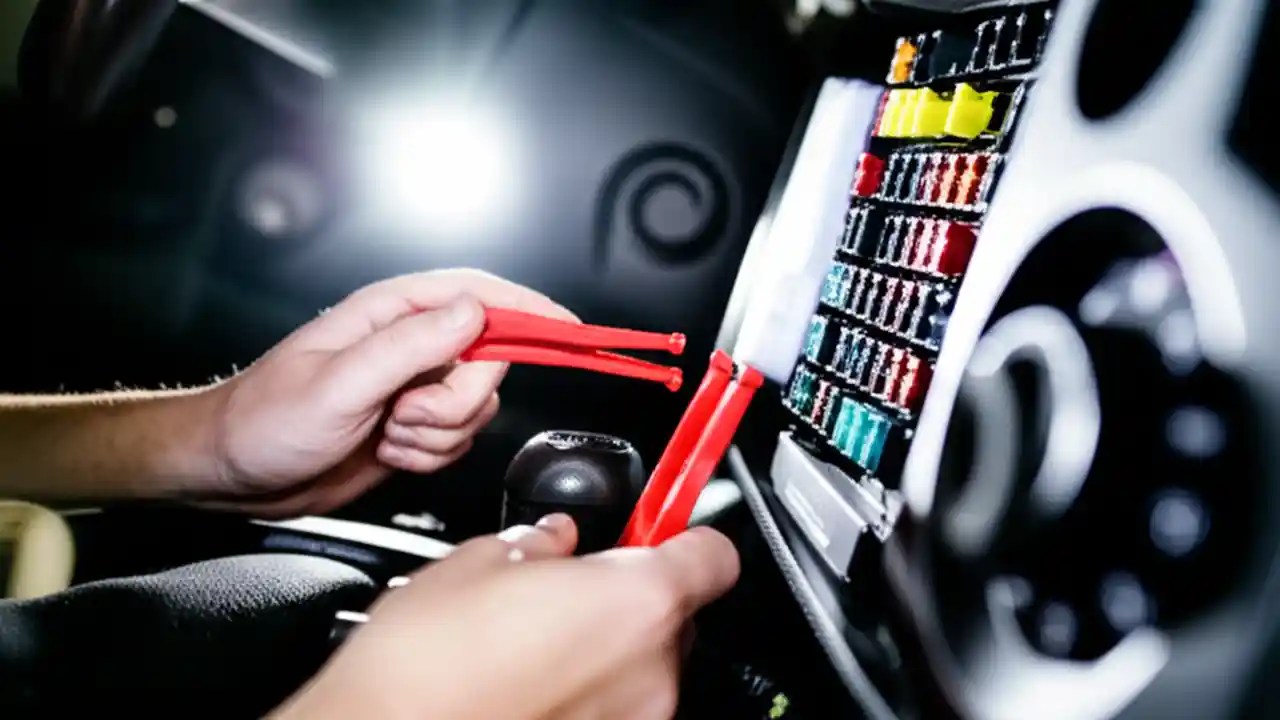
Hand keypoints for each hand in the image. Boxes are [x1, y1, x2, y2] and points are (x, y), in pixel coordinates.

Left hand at [198, 269, 574, 516]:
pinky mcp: (413, 427)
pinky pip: (456, 441)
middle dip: (456, 402)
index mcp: (391, 314)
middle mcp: (409, 345)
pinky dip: (428, 456)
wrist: (234, 474)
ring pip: (476, 408)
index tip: (568, 328)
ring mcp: (413, 387)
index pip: (477, 295)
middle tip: (403, 415)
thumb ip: (410, 347)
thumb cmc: (266, 421)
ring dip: (437, 435)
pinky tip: (385, 451)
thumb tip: (473, 314)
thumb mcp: (339, 383)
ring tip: (384, 434)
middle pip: (487, 363)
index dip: (528, 309)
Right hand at [274, 518, 740, 719]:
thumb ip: (538, 543)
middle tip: (570, 591)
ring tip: (532, 648)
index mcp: (636, 602)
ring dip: (606, 652)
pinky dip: (588, 695)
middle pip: (674, 615)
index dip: (685, 534)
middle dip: (630, 598)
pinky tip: (528, 688)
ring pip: (643, 669)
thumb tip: (554, 539)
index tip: (664, 525)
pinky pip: (616, 709)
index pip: (714, 554)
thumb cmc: (421, 669)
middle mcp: (653, 673)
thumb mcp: (475, 566)